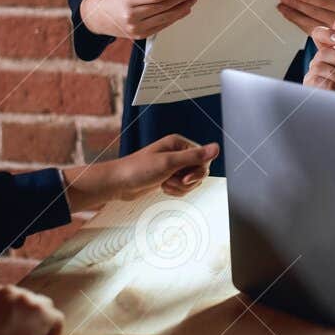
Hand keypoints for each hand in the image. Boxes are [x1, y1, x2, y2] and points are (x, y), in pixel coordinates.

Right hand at [0, 284, 63, 334]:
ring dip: (41, 326)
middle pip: (30, 301)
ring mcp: (27, 299)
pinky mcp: (43, 312)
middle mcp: (10, 290)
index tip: (14, 334)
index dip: (17, 317)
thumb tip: (16, 321)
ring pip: (45, 310)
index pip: (13, 299)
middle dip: (30, 320)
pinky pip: (57, 320)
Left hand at [62, 135, 219, 210]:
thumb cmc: (139, 170)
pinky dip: (175, 191)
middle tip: (171, 181)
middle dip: (187, 182)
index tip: (184, 178)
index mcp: (179, 144)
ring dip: (180, 188)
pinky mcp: (169, 177)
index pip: (203, 159)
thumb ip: (195, 156)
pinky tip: (162, 188)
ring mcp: (173, 166)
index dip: (197, 172)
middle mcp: (178, 153)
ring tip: (164, 184)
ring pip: (192, 182)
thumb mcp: (169, 163)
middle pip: (199, 171)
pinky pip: (182, 188)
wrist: (119, 183)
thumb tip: (216, 148)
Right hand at [81, 0, 196, 39]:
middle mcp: (132, 17)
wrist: (96, 18)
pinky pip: (161, 26)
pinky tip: (180, 12)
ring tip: (190, 1)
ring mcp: (137, 29)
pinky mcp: (140, 36)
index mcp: (127, 1)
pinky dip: (172, 18)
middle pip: (163, 7)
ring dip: (181, 9)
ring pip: (165, 18)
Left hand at [278, 0, 334, 34]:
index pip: (325, 2)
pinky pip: (307, 30)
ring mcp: (332, 33)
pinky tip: (289, 15)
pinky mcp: (324, 40)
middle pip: (315, 13)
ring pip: (309, 23)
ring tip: (282, 7)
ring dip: (293, 14)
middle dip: (297, 5)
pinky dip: (296, 22)